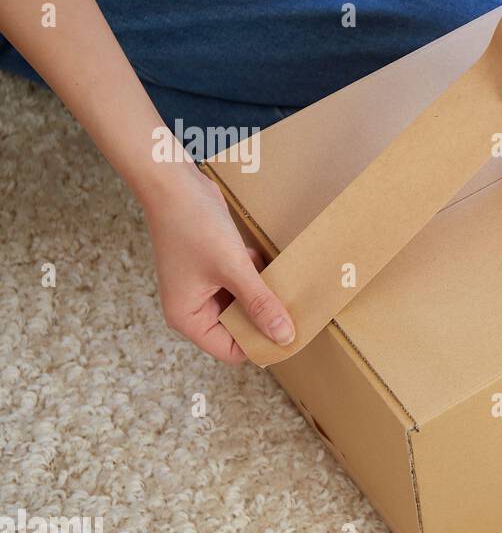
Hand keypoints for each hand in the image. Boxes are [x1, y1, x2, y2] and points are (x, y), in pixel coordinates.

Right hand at [142, 164, 294, 362]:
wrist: (173, 182)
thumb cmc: (193, 225)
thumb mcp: (233, 268)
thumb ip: (260, 304)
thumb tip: (284, 336)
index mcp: (188, 317)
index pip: (231, 350)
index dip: (259, 345)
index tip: (291, 334)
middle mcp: (193, 307)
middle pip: (239, 329)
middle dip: (265, 318)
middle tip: (296, 309)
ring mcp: (203, 288)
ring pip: (244, 305)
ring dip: (264, 296)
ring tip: (286, 285)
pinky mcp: (214, 268)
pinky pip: (243, 284)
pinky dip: (257, 277)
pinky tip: (267, 262)